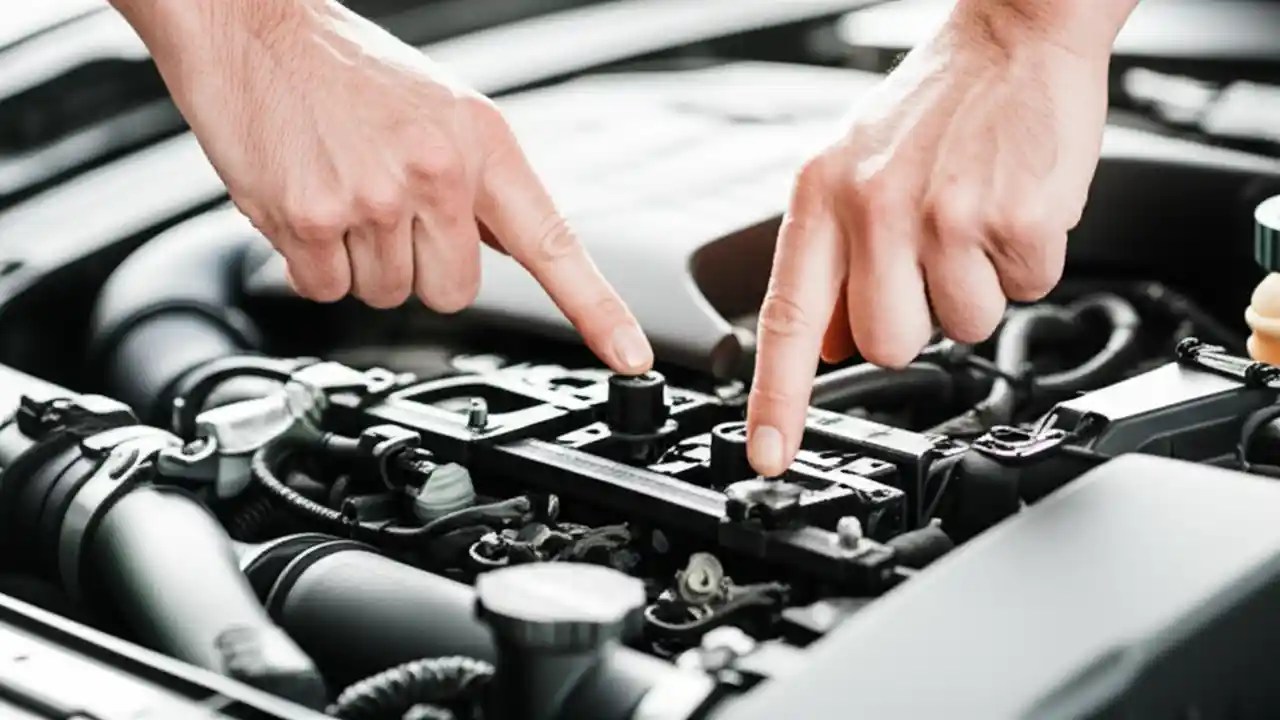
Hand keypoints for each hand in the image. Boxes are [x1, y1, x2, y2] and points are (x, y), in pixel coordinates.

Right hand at [111, 0, 652, 373]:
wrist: (254, 28)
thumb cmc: (351, 73)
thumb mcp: (445, 113)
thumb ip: (480, 188)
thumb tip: (510, 252)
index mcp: (484, 145)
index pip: (554, 245)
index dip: (597, 310)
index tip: (630, 356)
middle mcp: (436, 172)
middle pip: (452, 294)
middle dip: (419, 266)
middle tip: (386, 206)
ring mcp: (372, 198)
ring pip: (386, 296)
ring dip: (362, 262)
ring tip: (342, 189)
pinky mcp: (309, 218)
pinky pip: (325, 291)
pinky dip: (312, 264)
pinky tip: (307, 204)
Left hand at [746, 1, 1131, 475]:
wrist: (1017, 33)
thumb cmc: (935, 105)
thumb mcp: (852, 170)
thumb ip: (834, 262)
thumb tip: (826, 345)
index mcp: (823, 198)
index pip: (788, 320)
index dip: (777, 398)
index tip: (768, 454)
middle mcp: (875, 209)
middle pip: (887, 345)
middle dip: (917, 324)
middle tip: (933, 263)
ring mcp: (947, 217)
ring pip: (964, 327)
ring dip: (979, 289)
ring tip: (977, 219)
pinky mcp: (1016, 220)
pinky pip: (1027, 292)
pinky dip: (1028, 263)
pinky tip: (1013, 207)